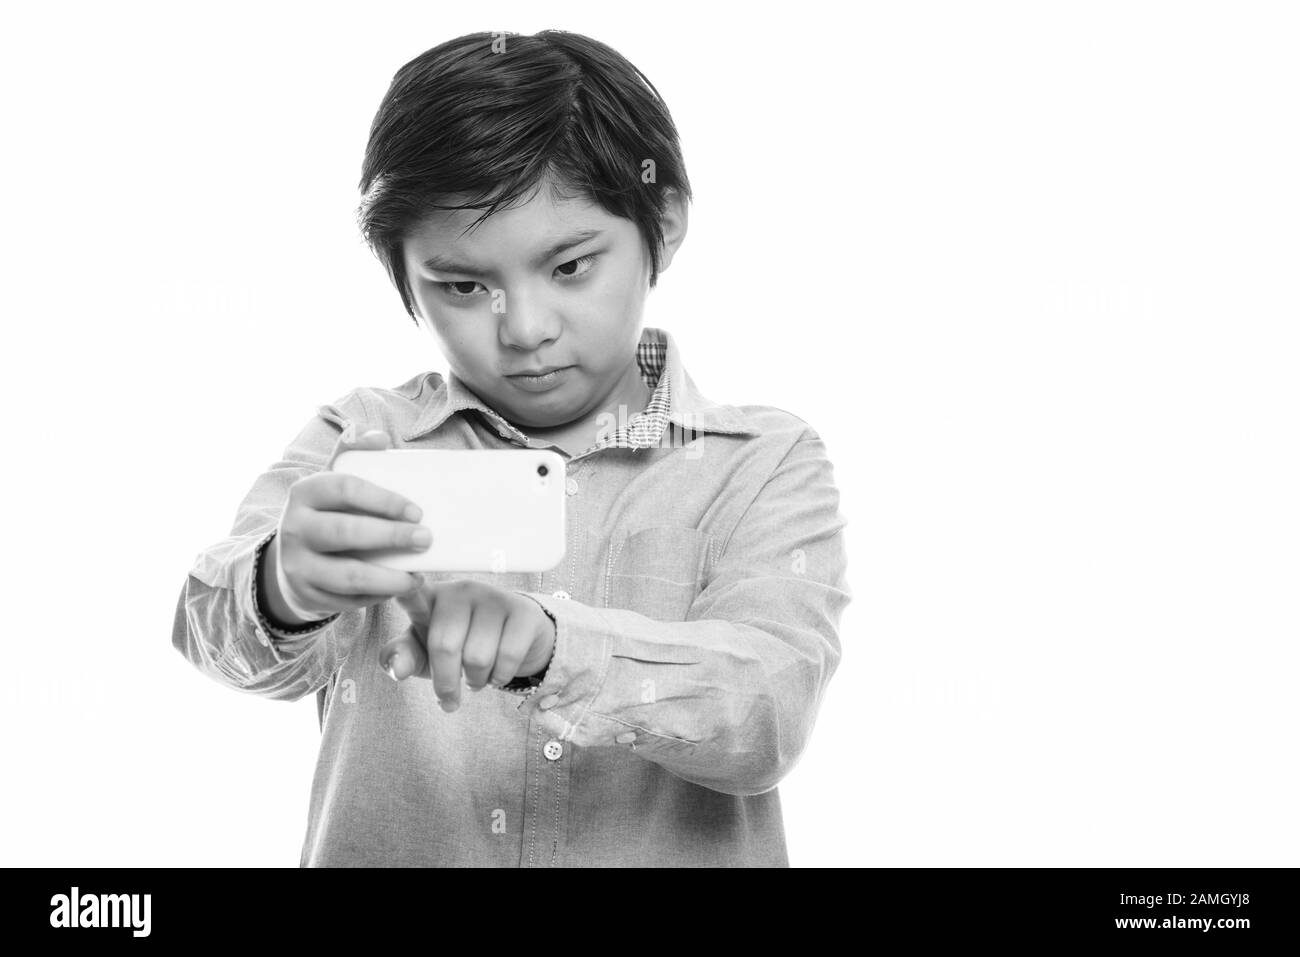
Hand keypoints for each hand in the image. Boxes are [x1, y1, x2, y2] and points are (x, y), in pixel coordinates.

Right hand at [264, 426, 429, 622]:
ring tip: (419, 574)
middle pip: (347, 533)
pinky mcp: (308, 595)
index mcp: (305, 493)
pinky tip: (402, 586)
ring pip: (348, 575)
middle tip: (426, 538)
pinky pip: (349, 600)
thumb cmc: (325, 514)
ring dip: (390, 577)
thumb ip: (354, 456)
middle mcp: (294, 528)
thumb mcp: (331, 482)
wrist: (290, 561)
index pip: (345, 489)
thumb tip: (380, 438)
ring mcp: (298, 565)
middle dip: (391, 536)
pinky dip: (379, 596)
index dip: (383, 500)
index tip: (417, 510)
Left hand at [383, 580, 556, 711]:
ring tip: (476, 677)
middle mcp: (460, 590)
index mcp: (429, 598)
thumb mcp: (425, 652)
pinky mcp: (522, 612)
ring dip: (476, 680)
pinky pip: (508, 656)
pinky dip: (500, 677)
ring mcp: (493, 597)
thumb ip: (403, 658)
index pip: (412, 593)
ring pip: (478, 657)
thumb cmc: (459, 644)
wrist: (511, 640)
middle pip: (445, 646)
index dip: (406, 589)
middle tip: (450, 696)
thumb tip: (397, 670)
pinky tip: (497, 673)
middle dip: (446, 683)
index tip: (405, 583)